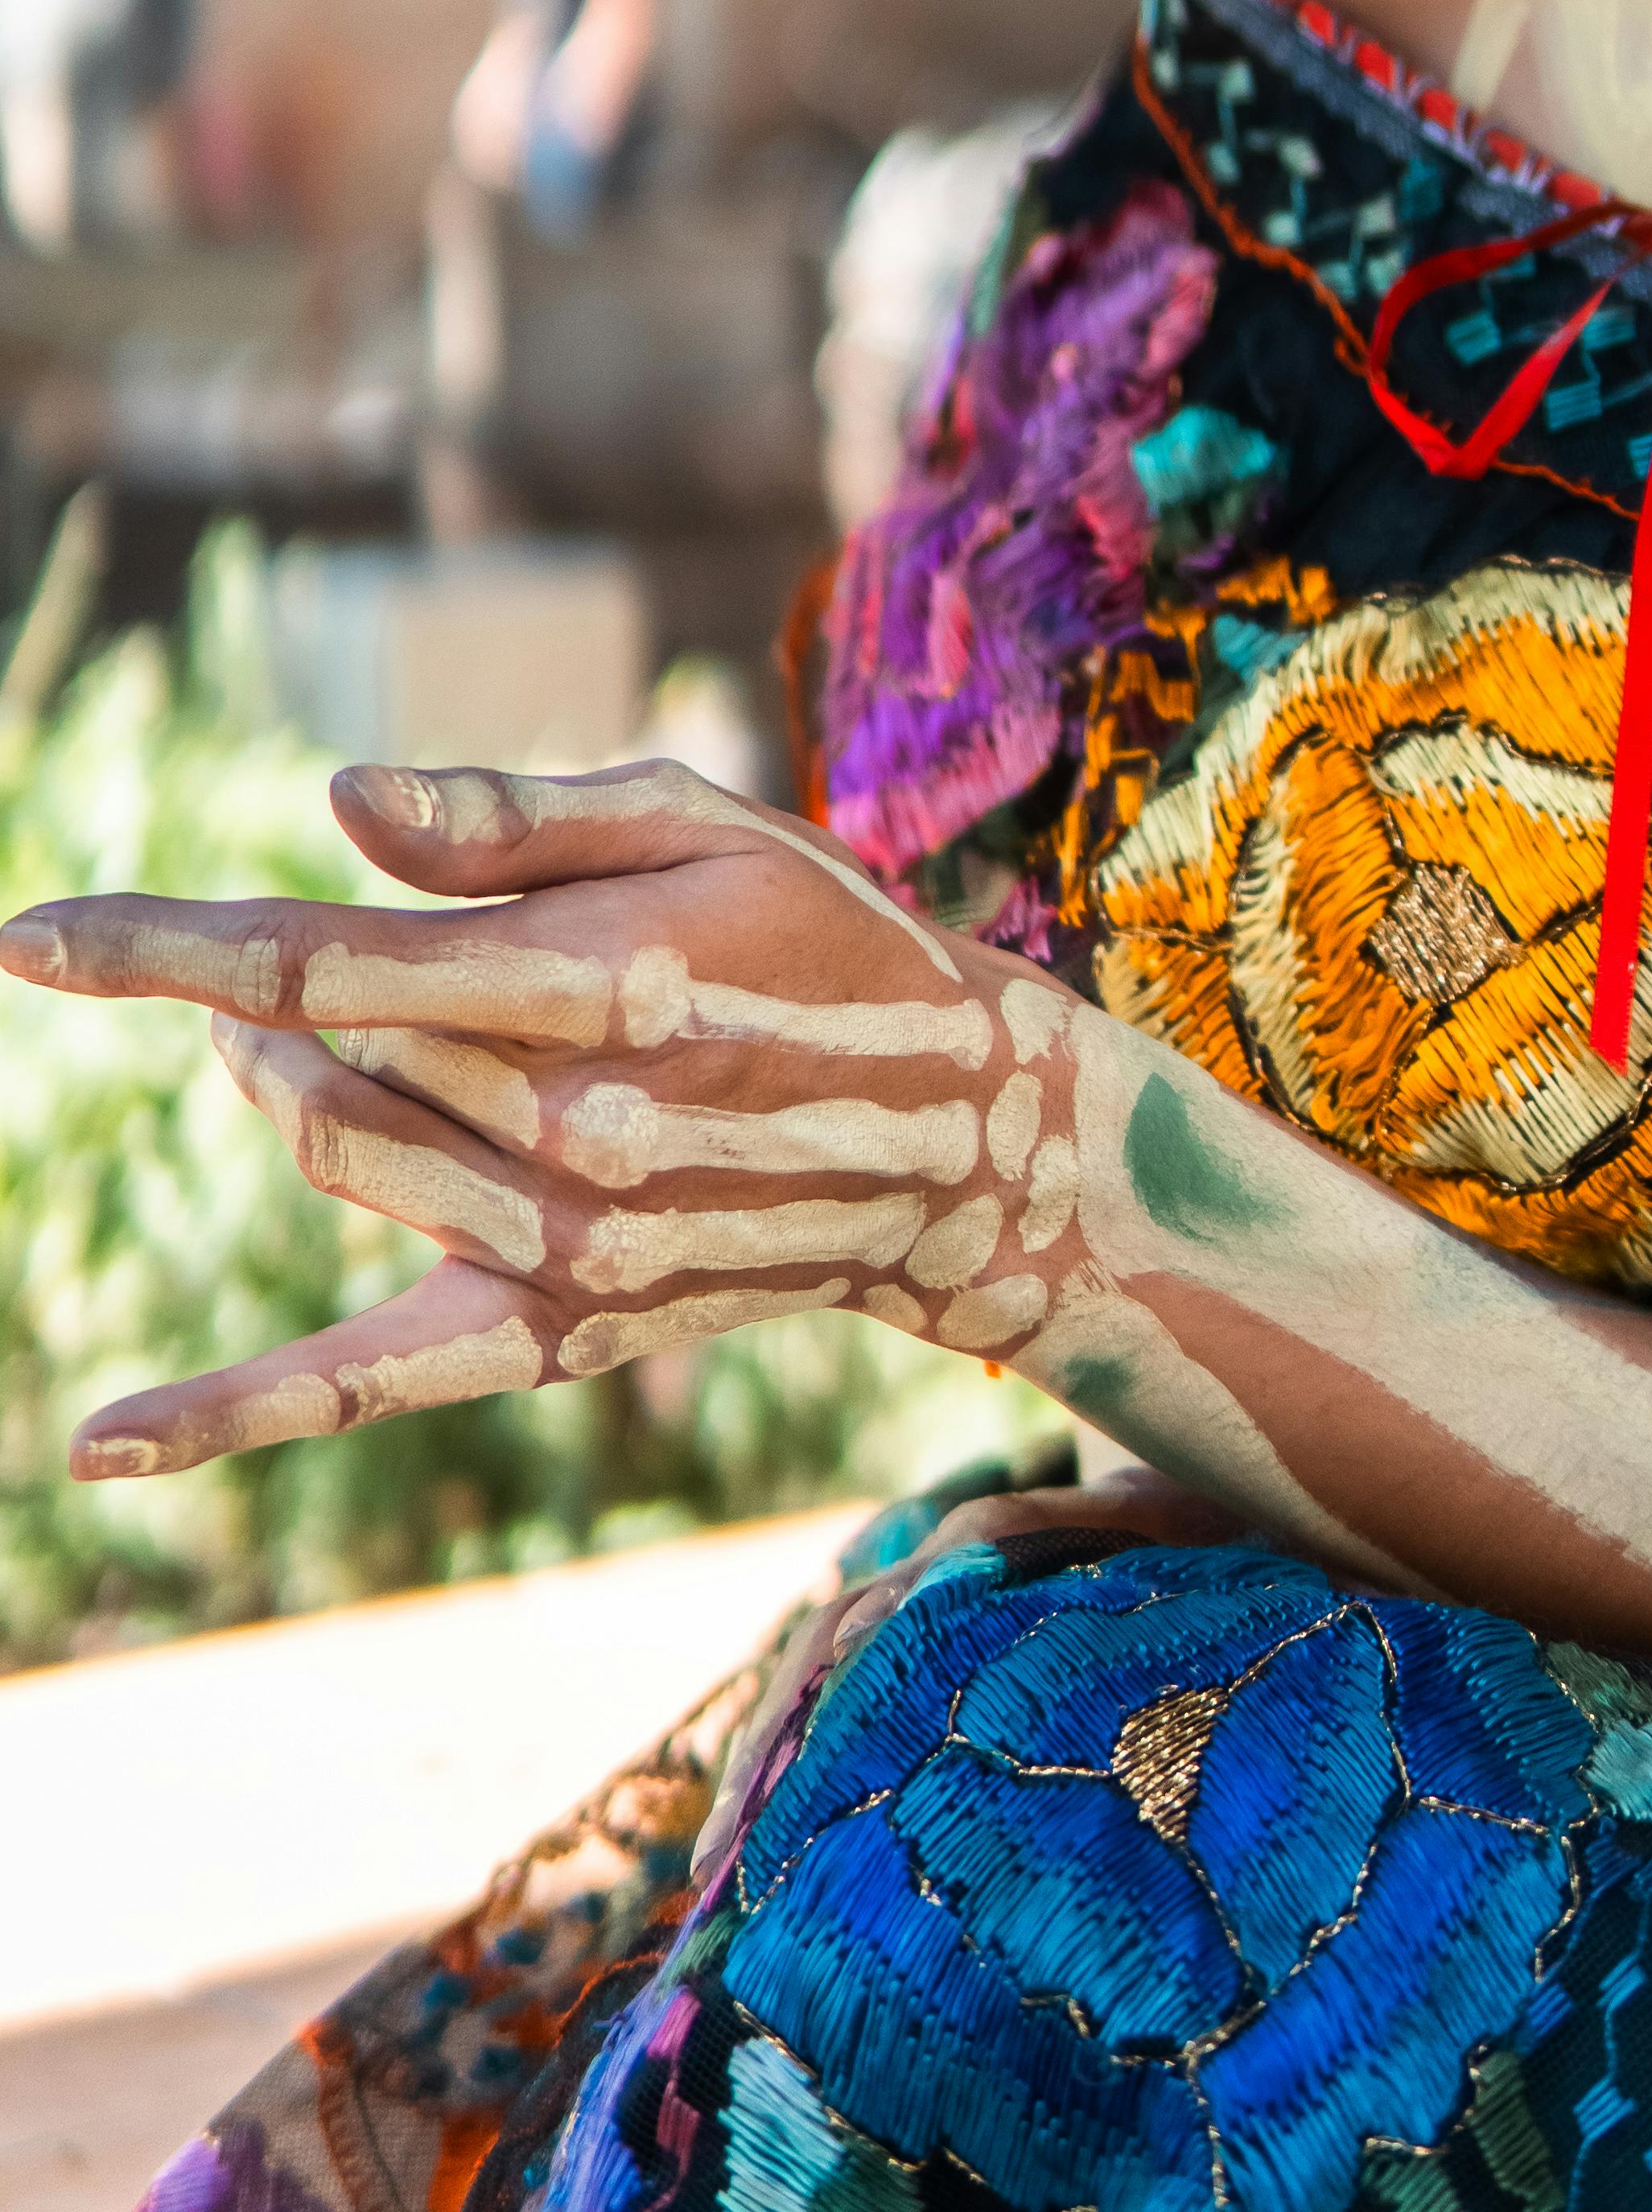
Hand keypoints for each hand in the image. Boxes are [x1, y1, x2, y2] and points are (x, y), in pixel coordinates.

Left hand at [0, 757, 1089, 1474]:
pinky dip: (229, 1411)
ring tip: (282, 1041)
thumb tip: (336, 807)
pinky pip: (362, 1380)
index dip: (168, 947)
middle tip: (274, 968)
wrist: (957, 1135)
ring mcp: (563, 1247)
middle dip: (259, 998)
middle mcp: (574, 1128)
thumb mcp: (702, 820)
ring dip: (277, 1091)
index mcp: (598, 981)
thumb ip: (518, 817)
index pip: (327, 961)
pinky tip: (103, 1445)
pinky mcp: (556, 1332)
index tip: (32, 932)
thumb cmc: (817, 934)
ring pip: (339, 1161)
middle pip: (325, 1057)